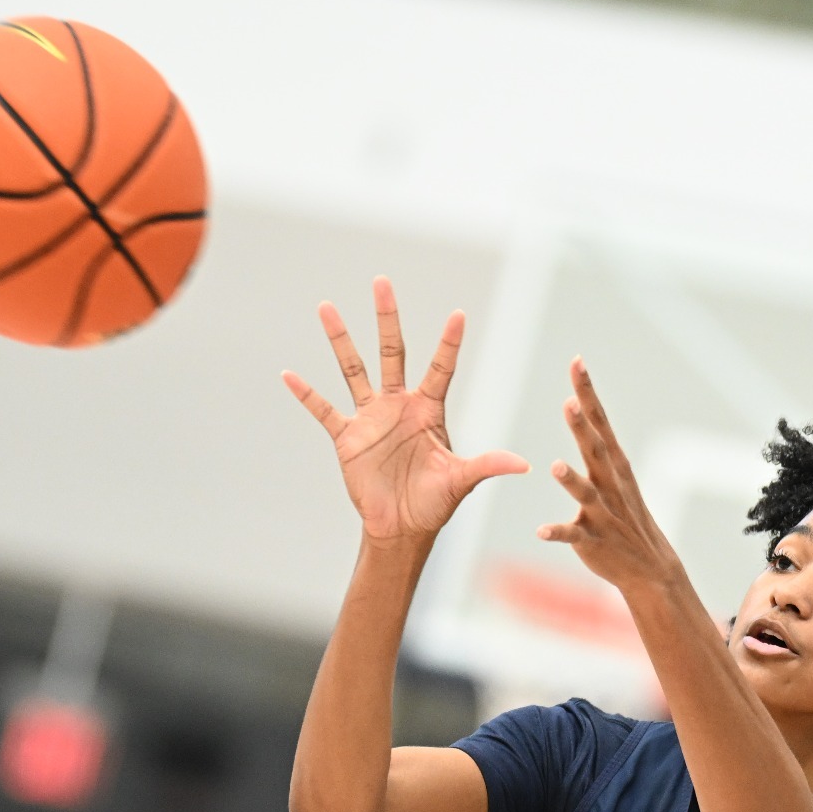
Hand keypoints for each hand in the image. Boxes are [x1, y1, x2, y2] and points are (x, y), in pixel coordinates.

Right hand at [284, 277, 527, 541]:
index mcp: (429, 410)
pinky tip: (289, 375)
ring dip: (340, 340)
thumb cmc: (434, 503)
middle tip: (382, 282)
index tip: (459, 315)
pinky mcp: (348, 438)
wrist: (401, 528)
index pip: (441, 368)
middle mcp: (399, 405)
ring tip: (326, 307)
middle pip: (392, 351)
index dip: (450, 343)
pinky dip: (306, 394)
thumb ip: (487, 465)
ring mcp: (371, 418)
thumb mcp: (461, 480)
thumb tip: (524, 464)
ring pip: (354, 370)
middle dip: (387, 318)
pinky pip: (324, 411)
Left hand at [538, 359, 685, 594]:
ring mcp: (603, 513)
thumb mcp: (614, 474)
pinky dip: (557, 533)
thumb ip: (596, 442)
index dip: (588, 392)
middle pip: (595, 450)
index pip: (600, 421)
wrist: (649, 566)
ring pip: (585, 493)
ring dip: (571, 481)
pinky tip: (541, 531)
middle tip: (570, 403)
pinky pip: (573, 536)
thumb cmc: (625, 514)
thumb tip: (578, 403)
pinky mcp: (593, 541)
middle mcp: (609, 484)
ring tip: (556, 466)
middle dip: (583, 427)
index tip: (576, 362)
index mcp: (613, 465)